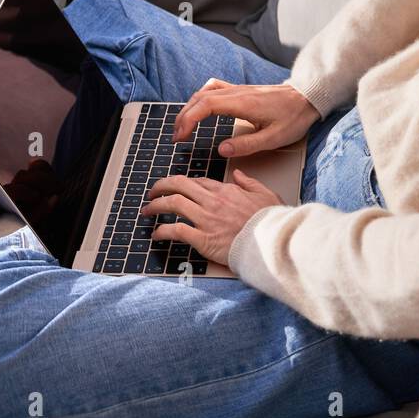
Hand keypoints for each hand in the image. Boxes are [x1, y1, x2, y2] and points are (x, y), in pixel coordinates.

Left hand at [139, 169, 282, 266]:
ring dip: (156, 205)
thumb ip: (249, 182)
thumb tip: (239, 174)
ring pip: (173, 204)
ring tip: (147, 210)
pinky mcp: (202, 239)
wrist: (271, 243)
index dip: (181, 183)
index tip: (174, 187)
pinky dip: (163, 231)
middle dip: (161, 187)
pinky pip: (176, 231)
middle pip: (179, 186)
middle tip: (152, 192)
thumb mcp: (265, 194)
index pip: (196, 181)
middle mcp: (212, 201)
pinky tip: (156, 234)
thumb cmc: (270, 222)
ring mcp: (206, 219)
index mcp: (226, 191)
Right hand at [172, 78, 320, 156]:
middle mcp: (237, 92)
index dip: (188, 120)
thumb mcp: (274, 138)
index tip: (180, 136)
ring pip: (205, 92)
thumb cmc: (294, 117)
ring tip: (183, 125)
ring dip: (190, 107)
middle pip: (200, 98)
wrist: (308, 97)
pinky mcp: (242, 91)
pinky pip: (214, 89)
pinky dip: (201, 98)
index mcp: (242, 103)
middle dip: (183, 117)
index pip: (205, 106)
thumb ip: (247, 145)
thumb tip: (222, 150)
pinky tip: (199, 108)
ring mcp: (238, 89)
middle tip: (177, 137)